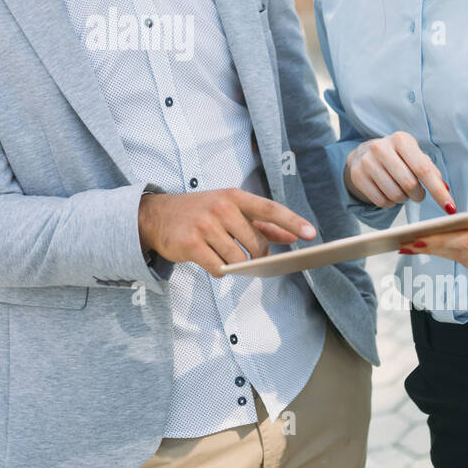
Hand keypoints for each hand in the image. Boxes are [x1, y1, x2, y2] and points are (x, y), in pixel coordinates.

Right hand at [138, 188, 316, 275]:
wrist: (156, 216)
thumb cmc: (200, 212)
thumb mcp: (229, 208)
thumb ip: (262, 223)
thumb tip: (292, 237)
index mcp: (234, 196)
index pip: (269, 209)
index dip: (292, 221)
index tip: (311, 234)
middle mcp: (221, 208)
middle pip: (256, 244)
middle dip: (258, 257)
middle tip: (250, 258)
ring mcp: (205, 226)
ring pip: (237, 259)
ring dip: (234, 265)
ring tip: (221, 255)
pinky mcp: (191, 244)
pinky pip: (218, 269)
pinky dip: (219, 271)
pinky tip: (210, 262)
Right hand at [344, 132, 454, 211]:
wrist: (364, 154)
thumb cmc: (397, 157)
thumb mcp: (414, 156)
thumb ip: (430, 171)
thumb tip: (445, 189)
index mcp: (401, 140)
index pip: (423, 170)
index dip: (438, 191)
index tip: (449, 207)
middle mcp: (381, 148)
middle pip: (409, 185)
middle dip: (419, 195)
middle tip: (418, 194)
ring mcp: (367, 162)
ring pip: (395, 195)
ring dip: (404, 199)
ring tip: (401, 191)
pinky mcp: (357, 176)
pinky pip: (381, 201)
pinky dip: (390, 203)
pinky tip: (388, 193)